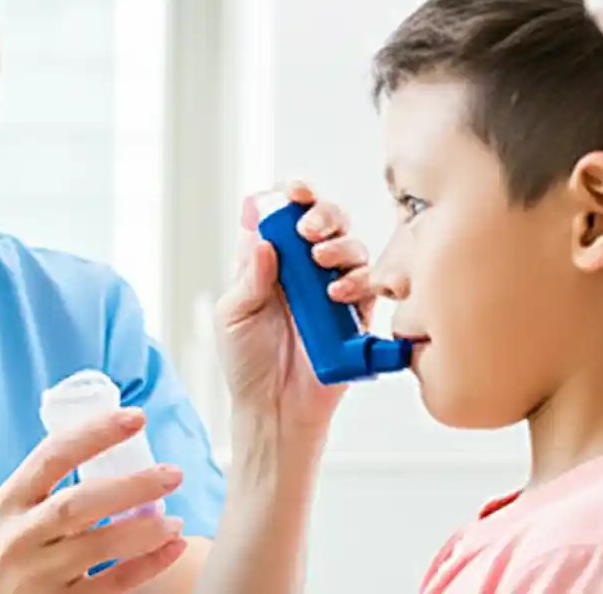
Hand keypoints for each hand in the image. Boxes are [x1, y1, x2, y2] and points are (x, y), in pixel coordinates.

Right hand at [0, 409, 186, 593]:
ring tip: (176, 520)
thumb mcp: (14, 514)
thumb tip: (112, 443)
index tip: (136, 417)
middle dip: (130, 485)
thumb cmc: (9, 554)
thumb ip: (51, 486)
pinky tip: (171, 548)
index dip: (96, 433)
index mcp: (10, 501)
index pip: (53, 456)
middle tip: (172, 474)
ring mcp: (39, 574)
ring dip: (143, 530)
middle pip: (78, 503)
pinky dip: (146, 565)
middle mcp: (21, 535)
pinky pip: (111, 586)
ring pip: (97, 546)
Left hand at [214, 181, 374, 433]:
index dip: (292, 196)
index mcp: (270, 262)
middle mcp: (303, 270)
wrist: (275, 409)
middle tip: (308, 230)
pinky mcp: (356, 314)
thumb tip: (263, 241)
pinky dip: (359, 280)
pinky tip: (336, 293)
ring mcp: (332, 289)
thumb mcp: (232, 316)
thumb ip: (249, 278)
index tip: (294, 192)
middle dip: (322, 214)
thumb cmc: (247, 364)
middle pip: (325, 221)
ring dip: (340, 245)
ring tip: (320, 262)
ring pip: (352, 246)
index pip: (285, 216)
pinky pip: (370, 284)